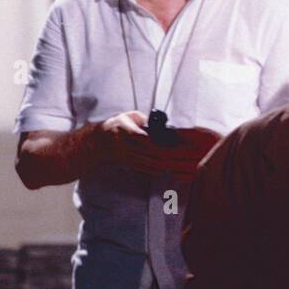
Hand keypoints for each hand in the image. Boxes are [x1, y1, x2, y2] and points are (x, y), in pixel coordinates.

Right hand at [93, 113, 219, 179]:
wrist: (98, 141)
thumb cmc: (118, 125)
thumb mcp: (129, 116)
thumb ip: (142, 120)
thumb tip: (157, 124)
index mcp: (124, 131)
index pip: (145, 139)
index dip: (162, 144)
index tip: (177, 144)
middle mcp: (125, 147)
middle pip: (152, 155)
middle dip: (172, 157)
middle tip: (189, 157)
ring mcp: (128, 159)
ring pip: (152, 166)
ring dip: (170, 167)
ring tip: (186, 167)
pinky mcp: (131, 166)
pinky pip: (149, 171)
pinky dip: (163, 172)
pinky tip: (176, 172)